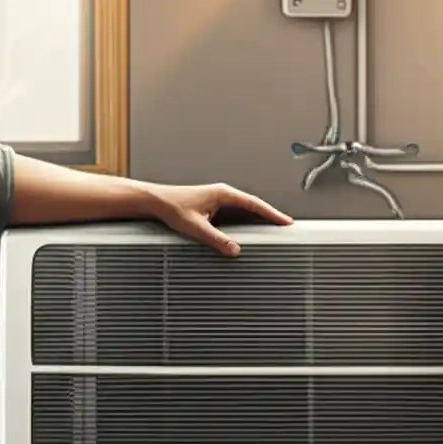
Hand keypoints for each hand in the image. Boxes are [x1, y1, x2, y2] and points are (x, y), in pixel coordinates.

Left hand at [144, 182, 292, 256]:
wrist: (156, 201)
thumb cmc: (172, 207)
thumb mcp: (196, 227)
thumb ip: (216, 239)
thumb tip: (234, 249)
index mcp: (222, 194)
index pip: (254, 203)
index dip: (272, 213)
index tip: (286, 221)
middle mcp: (222, 194)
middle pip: (253, 206)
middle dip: (269, 216)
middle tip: (286, 227)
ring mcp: (218, 200)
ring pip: (244, 210)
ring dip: (257, 219)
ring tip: (272, 230)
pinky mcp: (212, 207)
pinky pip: (234, 215)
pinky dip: (245, 222)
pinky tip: (249, 232)